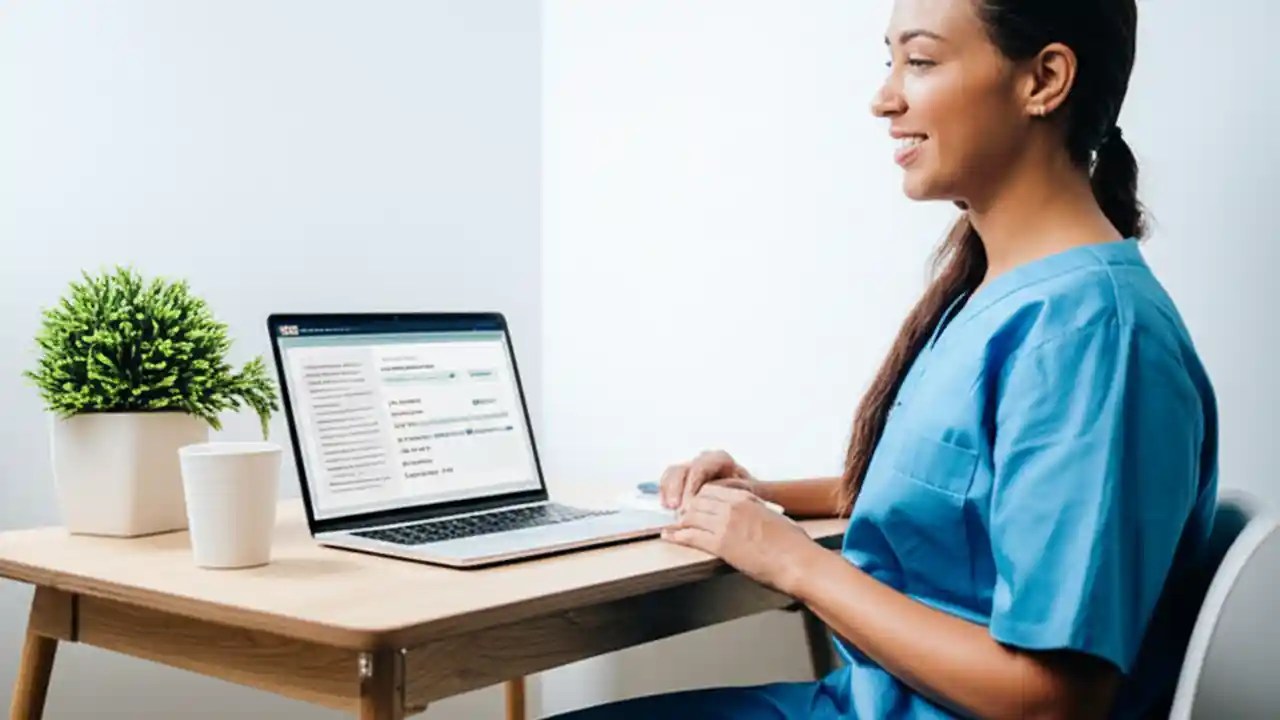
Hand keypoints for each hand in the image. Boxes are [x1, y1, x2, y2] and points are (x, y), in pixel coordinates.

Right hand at [659, 450, 758, 509]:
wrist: (748, 501)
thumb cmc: (750, 494)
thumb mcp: (749, 489)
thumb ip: (736, 486)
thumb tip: (720, 487)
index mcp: (719, 460)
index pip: (700, 468)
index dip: (691, 485)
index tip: (689, 504)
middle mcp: (703, 461)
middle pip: (683, 469)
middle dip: (677, 489)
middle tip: (676, 508)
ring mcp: (692, 470)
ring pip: (673, 474)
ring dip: (669, 491)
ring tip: (669, 508)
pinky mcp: (683, 481)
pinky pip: (668, 482)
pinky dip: (666, 493)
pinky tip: (666, 507)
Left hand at [661, 484, 820, 595]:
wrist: (797, 561)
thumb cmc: (794, 544)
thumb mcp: (775, 517)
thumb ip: (759, 512)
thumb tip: (756, 517)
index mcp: (746, 499)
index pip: (711, 490)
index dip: (699, 499)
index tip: (694, 506)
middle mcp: (733, 507)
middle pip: (697, 501)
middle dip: (687, 510)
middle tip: (680, 518)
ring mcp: (725, 525)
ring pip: (691, 516)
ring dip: (680, 522)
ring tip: (672, 528)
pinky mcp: (721, 545)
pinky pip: (691, 536)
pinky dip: (676, 536)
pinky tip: (668, 537)